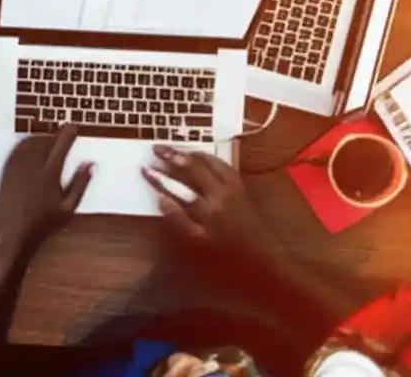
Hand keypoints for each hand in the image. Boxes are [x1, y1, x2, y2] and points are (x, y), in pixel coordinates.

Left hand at [0, 124, 92, 255]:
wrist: (13, 233)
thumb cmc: (43, 224)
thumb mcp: (69, 207)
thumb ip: (80, 183)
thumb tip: (90, 163)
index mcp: (50, 173)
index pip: (61, 145)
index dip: (69, 133)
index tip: (74, 126)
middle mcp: (32, 166)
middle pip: (45, 140)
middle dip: (55, 135)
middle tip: (63, 134)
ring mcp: (17, 167)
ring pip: (30, 142)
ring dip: (41, 137)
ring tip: (48, 139)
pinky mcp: (6, 170)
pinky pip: (16, 149)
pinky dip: (25, 143)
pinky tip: (30, 146)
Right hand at [142, 145, 282, 263]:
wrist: (266, 262)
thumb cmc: (228, 260)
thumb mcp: (198, 244)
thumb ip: (178, 221)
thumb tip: (161, 200)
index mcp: (205, 209)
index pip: (176, 187)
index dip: (158, 177)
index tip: (143, 168)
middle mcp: (219, 193)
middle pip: (192, 168)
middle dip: (172, 156)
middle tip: (156, 148)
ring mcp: (232, 188)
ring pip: (209, 162)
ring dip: (190, 153)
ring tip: (175, 149)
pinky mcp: (241, 188)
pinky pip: (223, 165)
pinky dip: (209, 158)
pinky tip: (202, 157)